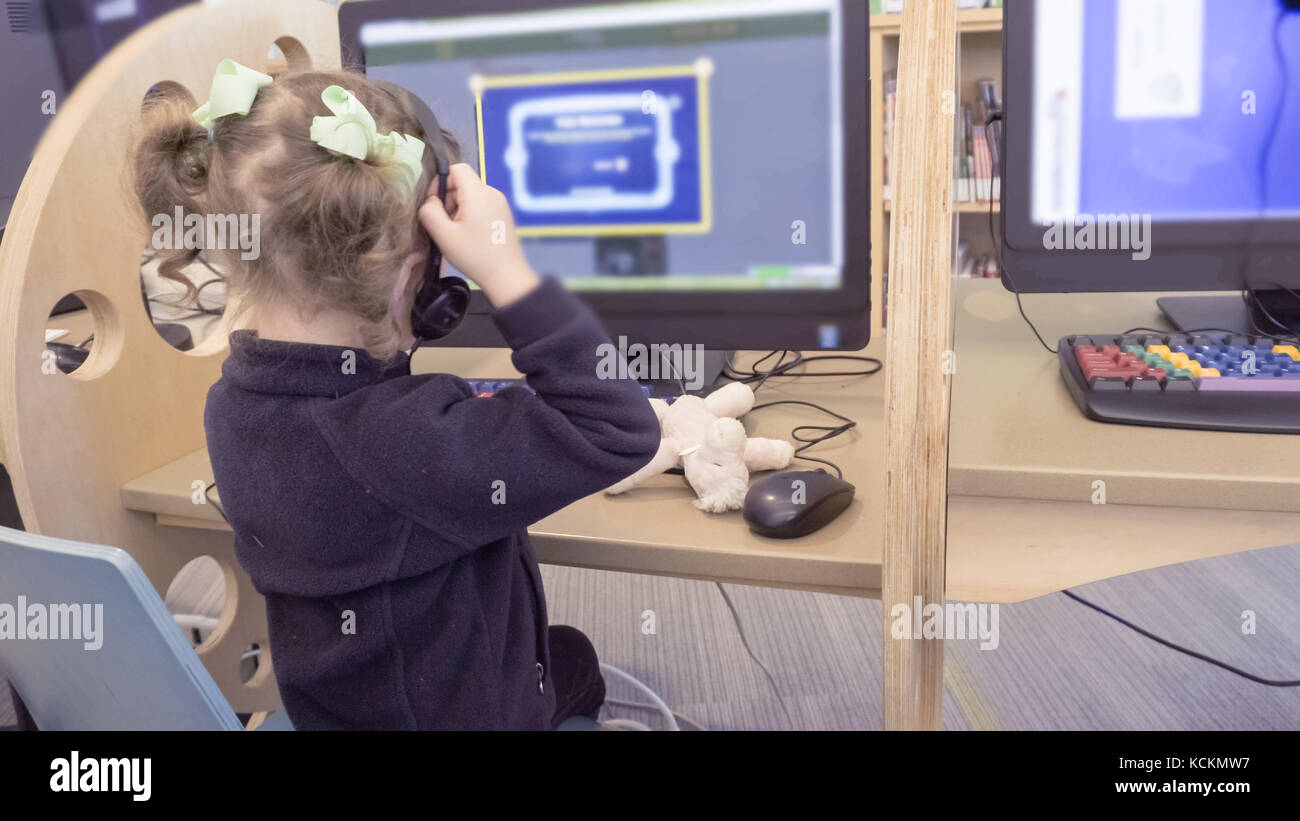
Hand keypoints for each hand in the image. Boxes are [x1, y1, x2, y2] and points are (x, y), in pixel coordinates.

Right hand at [418, 163, 539, 307]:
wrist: (506, 276)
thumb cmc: (474, 256)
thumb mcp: (443, 235)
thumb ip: (429, 212)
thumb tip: (431, 201)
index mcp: (478, 193)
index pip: (457, 168)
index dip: (441, 181)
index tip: (435, 204)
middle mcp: (492, 193)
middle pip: (463, 184)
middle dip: (449, 200)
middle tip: (445, 225)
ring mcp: (500, 204)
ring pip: (471, 196)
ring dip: (458, 210)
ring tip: (457, 234)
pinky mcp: (503, 215)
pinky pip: (481, 206)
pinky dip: (470, 216)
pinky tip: (468, 236)